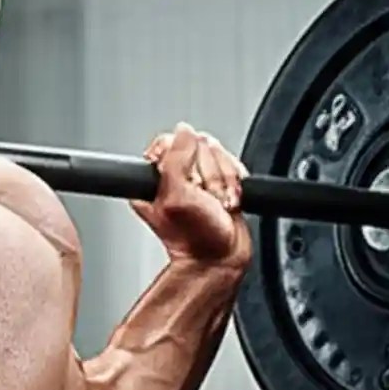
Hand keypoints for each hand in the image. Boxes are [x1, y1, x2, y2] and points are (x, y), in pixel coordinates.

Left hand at [130, 122, 250, 267]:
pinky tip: (227, 201)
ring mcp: (197, 180)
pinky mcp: (218, 184)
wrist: (219, 258)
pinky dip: (235, 184)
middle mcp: (173, 176)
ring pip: (218, 156)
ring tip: (216, 204)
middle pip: (199, 146)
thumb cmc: (194, 237)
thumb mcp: (176, 196)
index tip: (189, 179)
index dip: (185, 157)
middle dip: (209, 174)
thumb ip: (174, 160)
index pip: (170, 141)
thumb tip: (182, 132)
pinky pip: (233, 167)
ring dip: (223, 182)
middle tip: (205, 197)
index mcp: (153, 178)